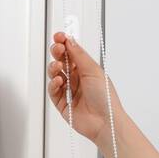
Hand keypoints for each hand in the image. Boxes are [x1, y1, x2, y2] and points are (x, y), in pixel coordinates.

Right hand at [48, 31, 120, 147]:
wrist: (105, 121)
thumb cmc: (105, 97)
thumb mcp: (93, 70)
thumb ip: (79, 55)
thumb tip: (70, 40)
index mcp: (86, 70)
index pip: (72, 53)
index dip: (64, 43)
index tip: (59, 36)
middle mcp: (77, 79)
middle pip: (61, 61)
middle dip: (57, 53)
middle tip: (58, 49)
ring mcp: (69, 91)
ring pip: (55, 75)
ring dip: (54, 68)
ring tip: (58, 67)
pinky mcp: (63, 104)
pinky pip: (53, 91)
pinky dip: (53, 84)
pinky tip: (58, 81)